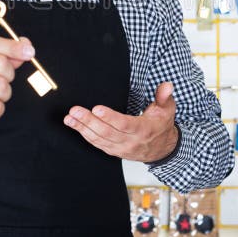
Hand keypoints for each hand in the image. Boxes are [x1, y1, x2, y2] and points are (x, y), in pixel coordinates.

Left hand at [63, 82, 178, 162]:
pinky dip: (85, 135)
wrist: (162, 149)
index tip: (96, 109)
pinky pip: (97, 144)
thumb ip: (164, 97)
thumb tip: (167, 86)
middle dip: (88, 121)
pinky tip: (76, 126)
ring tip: (70, 118)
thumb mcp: (167, 110)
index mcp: (143, 130)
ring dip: (82, 128)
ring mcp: (121, 148)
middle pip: (107, 132)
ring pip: (99, 139)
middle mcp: (130, 142)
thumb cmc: (162, 126)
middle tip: (75, 111)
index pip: (124, 124)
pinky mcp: (114, 151)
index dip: (110, 118)